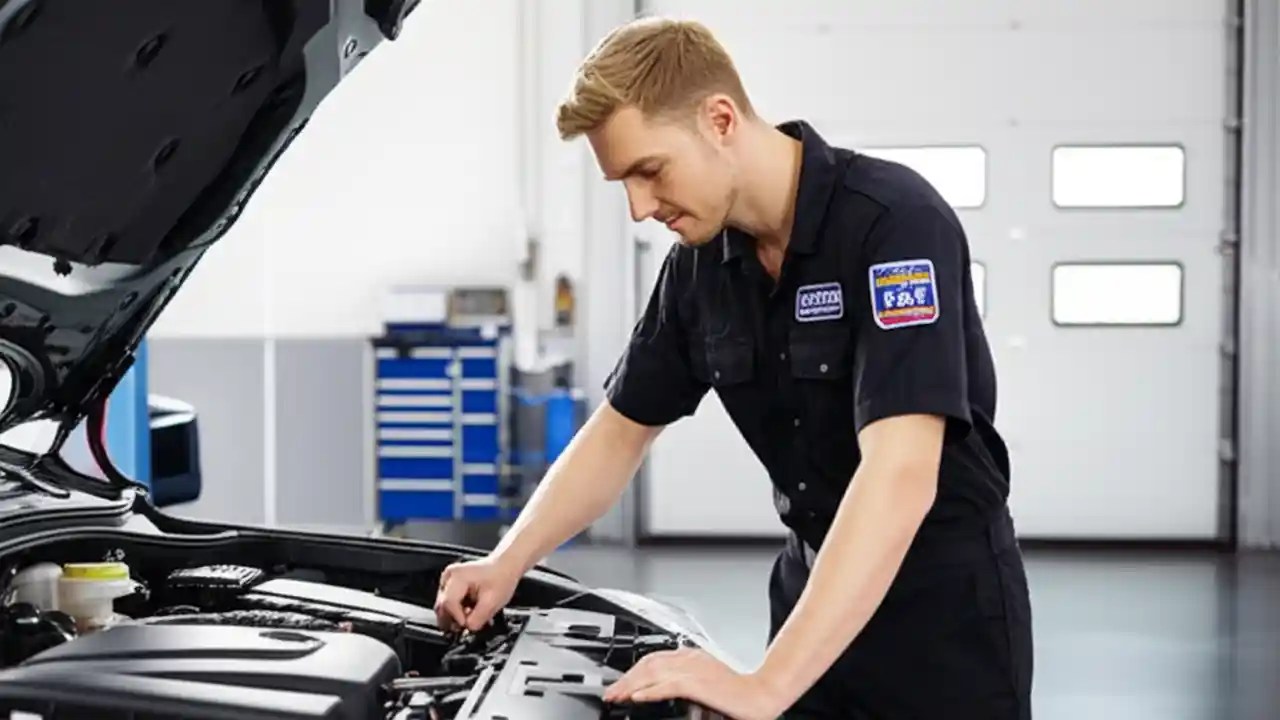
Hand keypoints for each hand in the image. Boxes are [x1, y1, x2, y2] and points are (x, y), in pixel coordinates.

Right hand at [432, 555, 520, 632]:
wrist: (505, 567)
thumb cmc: (501, 578)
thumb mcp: (493, 602)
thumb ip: (478, 618)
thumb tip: (468, 628)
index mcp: (458, 576)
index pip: (448, 604)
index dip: (457, 618)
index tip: (468, 625)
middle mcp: (449, 576)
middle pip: (442, 606)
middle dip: (454, 620)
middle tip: (469, 625)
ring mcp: (448, 579)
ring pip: (443, 607)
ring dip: (455, 616)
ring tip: (471, 617)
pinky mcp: (450, 584)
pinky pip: (448, 603)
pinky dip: (457, 611)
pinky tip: (469, 612)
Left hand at [603, 647, 787, 719]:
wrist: (761, 695)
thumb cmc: (738, 693)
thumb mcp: (706, 683)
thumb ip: (684, 682)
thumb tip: (660, 691)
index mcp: (691, 656)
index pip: (653, 659)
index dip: (633, 672)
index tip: (621, 685)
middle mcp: (690, 658)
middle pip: (648, 664)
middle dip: (626, 679)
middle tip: (611, 692)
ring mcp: (694, 670)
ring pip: (653, 673)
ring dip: (631, 685)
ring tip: (617, 695)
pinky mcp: (699, 684)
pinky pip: (668, 685)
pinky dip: (650, 690)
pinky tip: (637, 697)